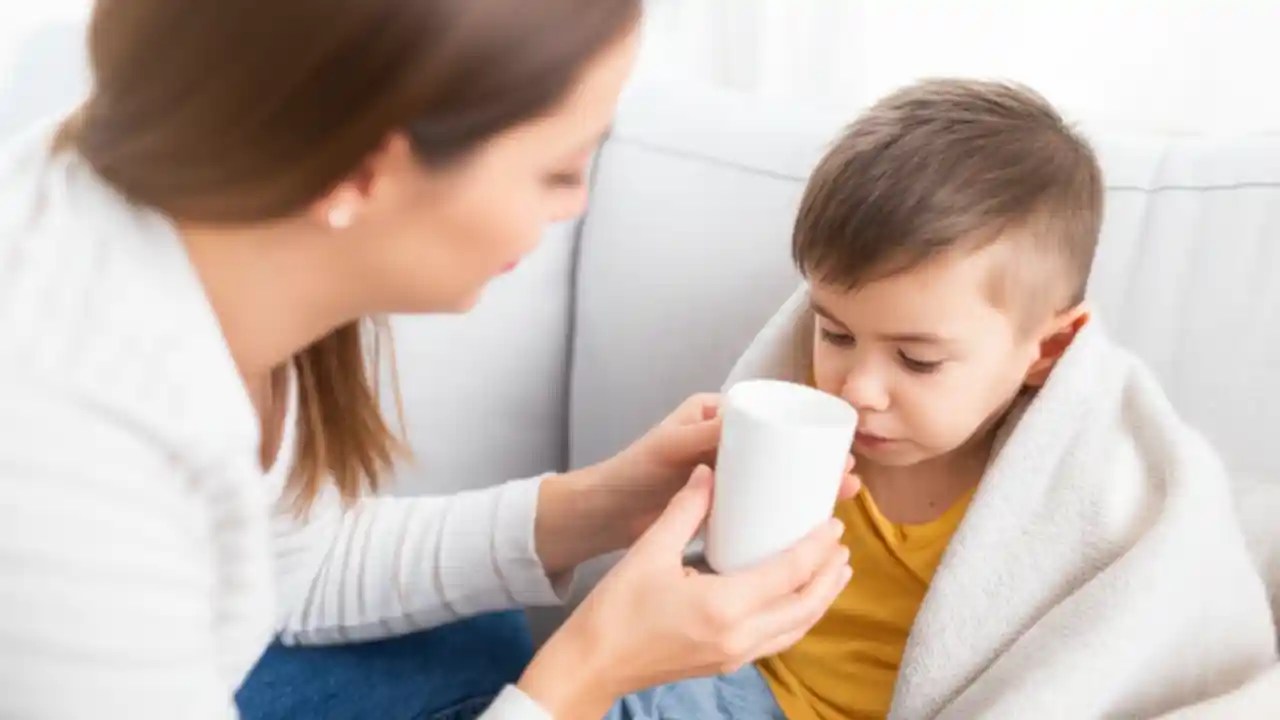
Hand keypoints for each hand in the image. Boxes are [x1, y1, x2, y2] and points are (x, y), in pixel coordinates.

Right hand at [518, 466, 852, 718]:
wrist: (592, 664)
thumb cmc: (614, 612)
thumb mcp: (649, 551)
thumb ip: (686, 510)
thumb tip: (709, 473)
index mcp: (724, 606)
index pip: (790, 573)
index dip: (817, 547)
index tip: (833, 524)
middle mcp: (738, 636)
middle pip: (805, 605)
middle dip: (830, 575)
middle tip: (843, 546)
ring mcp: (734, 654)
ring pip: (796, 628)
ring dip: (820, 600)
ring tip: (835, 574)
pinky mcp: (725, 662)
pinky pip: (777, 641)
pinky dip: (798, 619)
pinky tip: (796, 603)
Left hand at [597, 394, 860, 544]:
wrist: (606, 515)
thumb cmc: (634, 470)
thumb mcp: (673, 446)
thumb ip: (706, 432)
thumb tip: (751, 419)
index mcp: (717, 415)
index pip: (771, 414)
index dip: (806, 428)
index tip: (834, 443)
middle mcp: (726, 442)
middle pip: (782, 449)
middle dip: (817, 462)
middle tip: (848, 478)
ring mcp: (726, 475)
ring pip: (776, 479)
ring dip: (807, 489)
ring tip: (838, 502)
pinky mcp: (722, 504)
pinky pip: (760, 505)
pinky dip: (784, 512)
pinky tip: (807, 527)